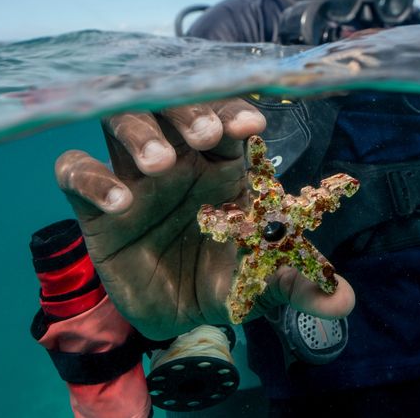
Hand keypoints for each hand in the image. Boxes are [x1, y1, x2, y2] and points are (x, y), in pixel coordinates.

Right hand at [54, 99, 354, 338]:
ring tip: (160, 164)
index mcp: (223, 160)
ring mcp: (133, 174)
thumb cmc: (225, 279)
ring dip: (139, 133)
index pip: (226, 118)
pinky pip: (75, 170)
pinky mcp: (95, 205)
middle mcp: (178, 155)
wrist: (176, 316)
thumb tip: (344, 302)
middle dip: (189, 111)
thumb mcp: (261, 284)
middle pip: (172, 104)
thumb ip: (297, 285)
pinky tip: (118, 201)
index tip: (252, 125)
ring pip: (122, 121)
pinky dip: (91, 177)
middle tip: (204, 135)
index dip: (235, 113)